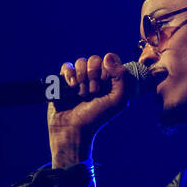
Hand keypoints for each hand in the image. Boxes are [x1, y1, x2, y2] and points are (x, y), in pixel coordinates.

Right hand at [49, 53, 131, 168]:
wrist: (73, 129)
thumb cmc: (96, 118)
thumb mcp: (118, 100)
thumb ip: (122, 78)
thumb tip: (108, 57)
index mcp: (109, 81)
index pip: (110, 60)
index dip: (107, 70)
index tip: (105, 85)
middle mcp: (95, 78)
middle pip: (95, 59)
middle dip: (93, 76)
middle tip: (93, 93)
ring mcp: (79, 79)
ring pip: (81, 62)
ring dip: (82, 78)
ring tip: (81, 94)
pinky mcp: (64, 81)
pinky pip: (67, 66)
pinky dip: (69, 75)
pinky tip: (71, 87)